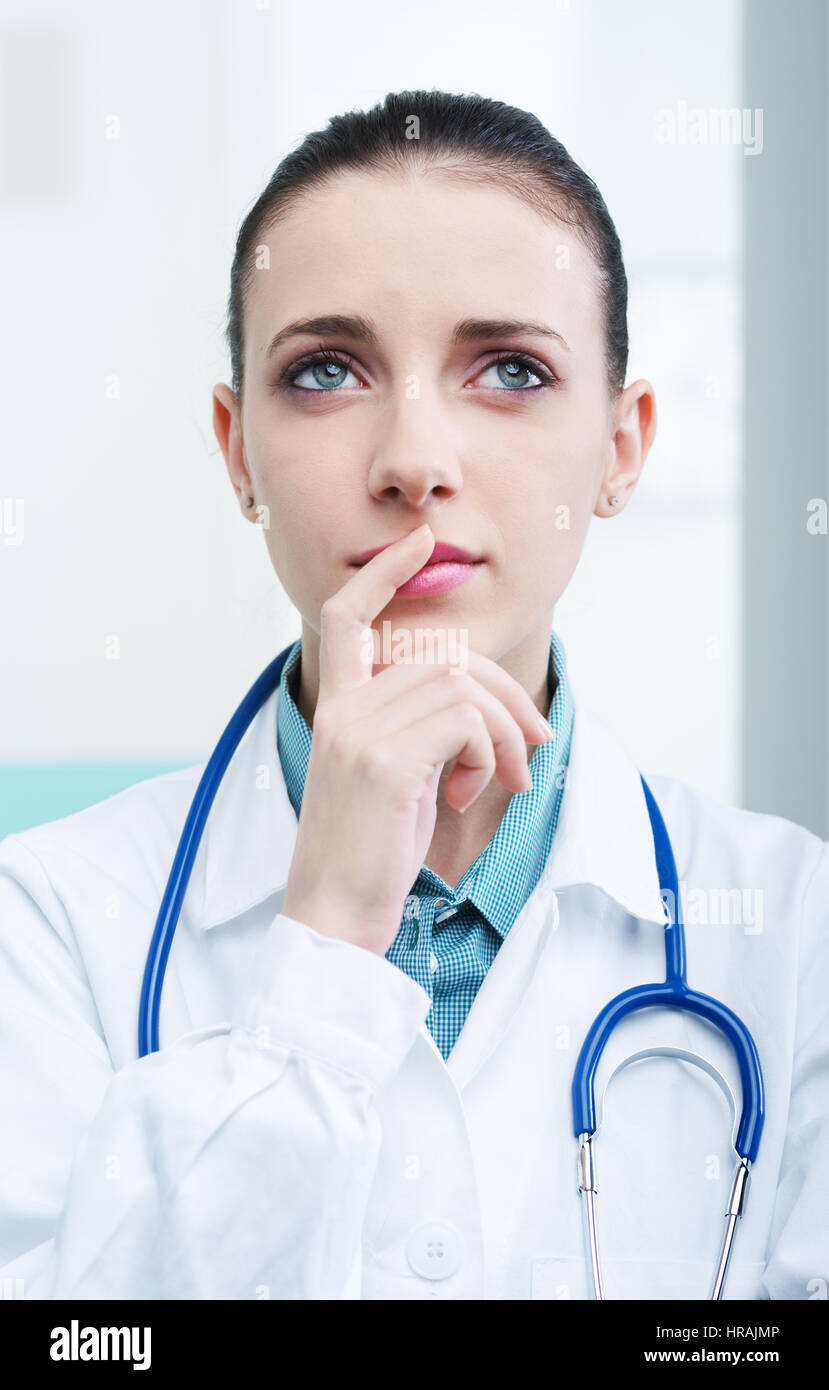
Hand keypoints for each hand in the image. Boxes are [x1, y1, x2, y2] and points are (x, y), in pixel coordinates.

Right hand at [282, 523, 552, 955]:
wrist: (335, 918)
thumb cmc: (371, 854)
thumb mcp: (396, 779)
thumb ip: (423, 730)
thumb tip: (496, 711)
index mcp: (336, 707)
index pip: (347, 615)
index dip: (384, 574)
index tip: (422, 544)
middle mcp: (341, 709)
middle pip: (441, 655)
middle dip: (504, 692)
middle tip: (535, 744)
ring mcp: (357, 731)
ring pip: (460, 685)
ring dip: (503, 732)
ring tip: (504, 779)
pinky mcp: (382, 760)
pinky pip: (464, 722)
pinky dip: (489, 753)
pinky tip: (473, 792)